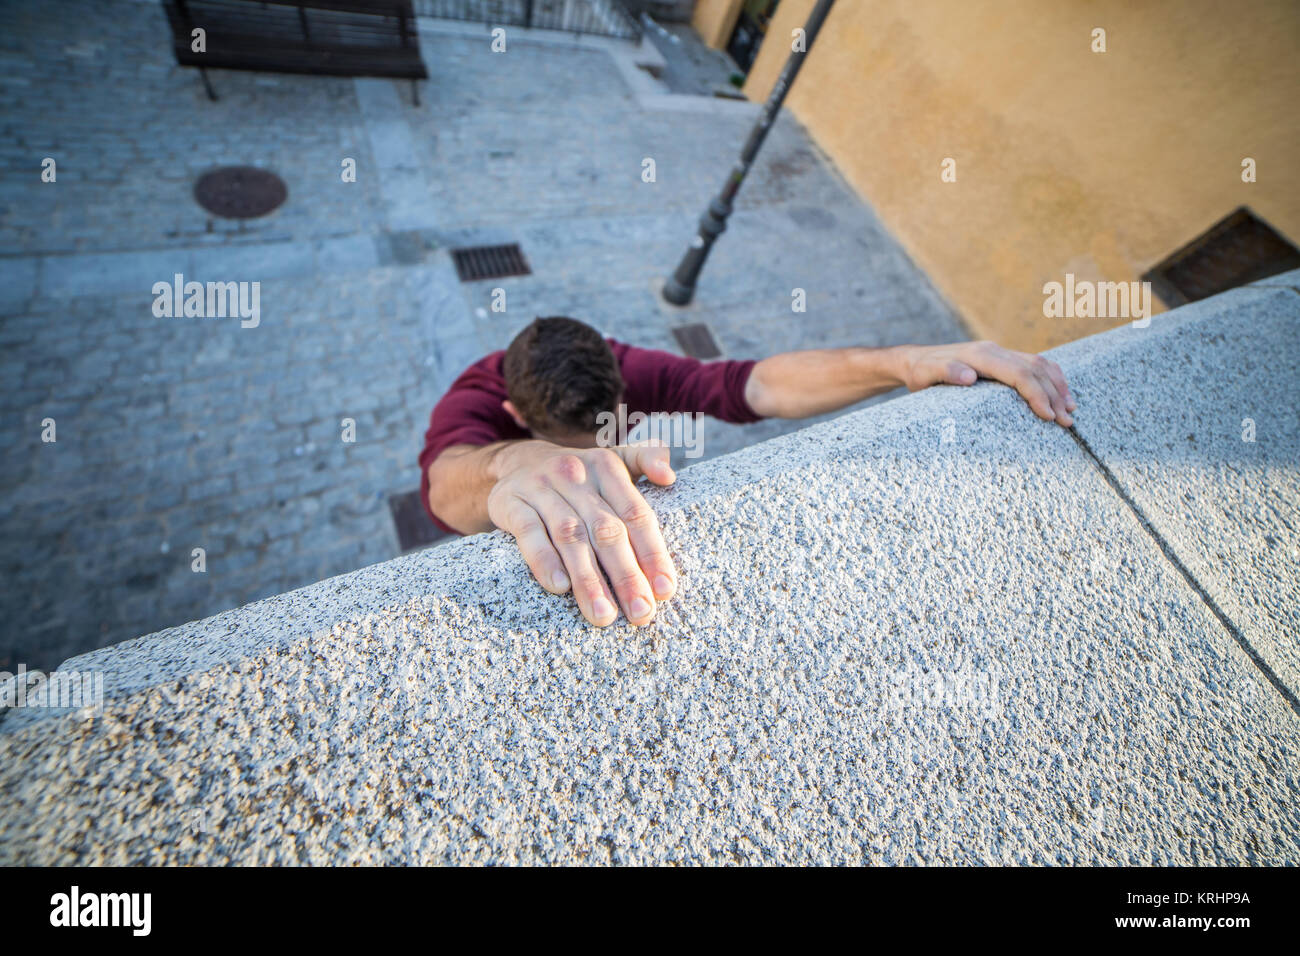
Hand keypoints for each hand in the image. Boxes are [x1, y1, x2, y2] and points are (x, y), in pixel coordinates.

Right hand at [485, 442, 677, 626]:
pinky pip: (529, 533)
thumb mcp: (613, 459)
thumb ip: (645, 459)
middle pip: (606, 530)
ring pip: (570, 537)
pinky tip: (559, 587)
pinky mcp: (512, 503)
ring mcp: (541, 488)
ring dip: (588, 579)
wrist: (517, 461)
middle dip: (626, 575)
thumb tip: (669, 475)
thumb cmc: (579, 475)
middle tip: (640, 612)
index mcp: (607, 467)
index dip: (652, 553)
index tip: (664, 590)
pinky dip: (544, 560)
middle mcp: (575, 475)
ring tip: (603, 614)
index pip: (635, 514)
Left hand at [898, 341, 1076, 426]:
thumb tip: (969, 376)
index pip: (1018, 373)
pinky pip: (1032, 364)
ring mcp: (999, 352)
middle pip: (1034, 369)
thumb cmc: (920, 371)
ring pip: (1039, 364)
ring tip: (1070, 410)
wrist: (915, 360)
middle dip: (1054, 395)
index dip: (1036, 394)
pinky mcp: (1001, 358)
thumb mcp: (925, 374)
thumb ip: (946, 372)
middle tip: (1067, 421)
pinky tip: (1059, 393)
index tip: (1049, 415)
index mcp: (980, 355)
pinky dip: (1050, 378)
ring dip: (1057, 386)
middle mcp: (994, 350)